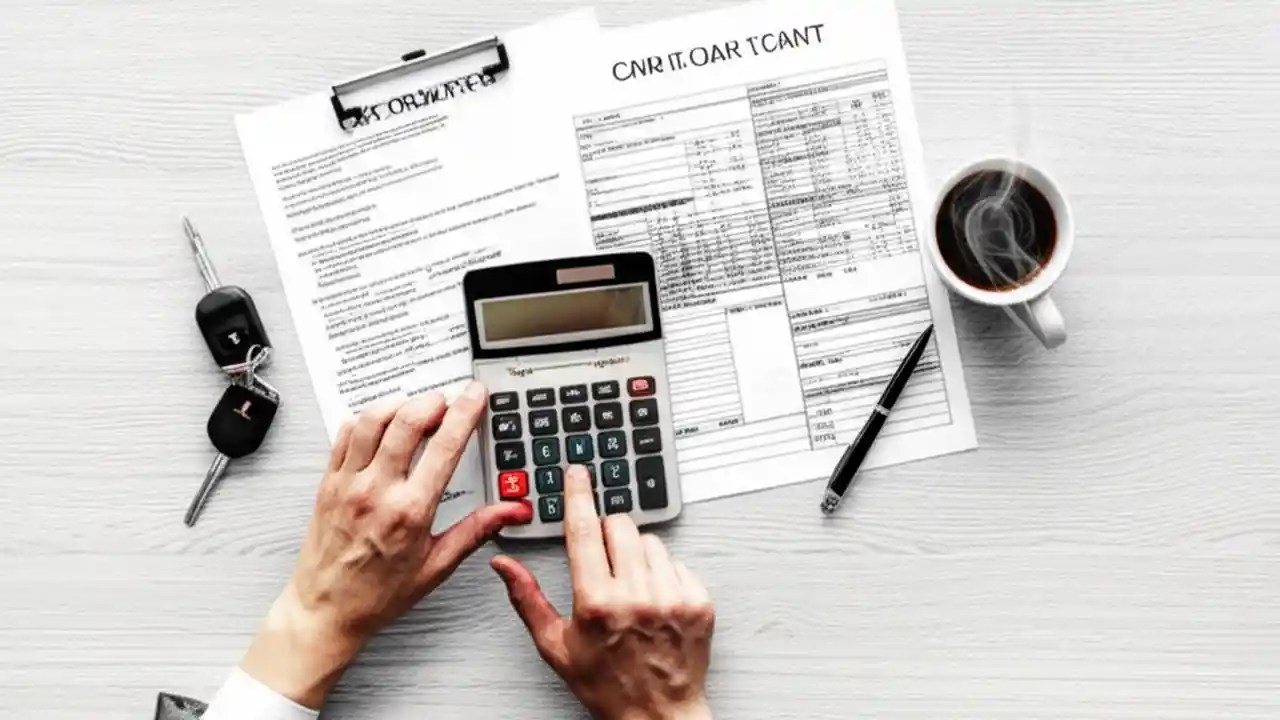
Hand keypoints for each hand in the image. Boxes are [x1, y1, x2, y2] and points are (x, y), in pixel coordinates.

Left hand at [242, 383, 532, 707]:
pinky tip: (379, 424)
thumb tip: (512, 511)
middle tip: (447, 399)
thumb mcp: (437, 565)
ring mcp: (348, 484)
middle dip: (432, 400)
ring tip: (415, 406)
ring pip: (371, 420)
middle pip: (406, 422)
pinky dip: (364, 419)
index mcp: (411, 511)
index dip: (464, 412)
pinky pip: (344, 435)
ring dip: (398, 404)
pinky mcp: (327, 483)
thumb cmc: (377, 594)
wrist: (325, 610)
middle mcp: (377, 492)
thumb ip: (477, 530)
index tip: (474, 395)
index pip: (444, 446)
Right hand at [492, 466, 714, 719]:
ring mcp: (671, 598)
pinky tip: (654, 597)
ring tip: (630, 585)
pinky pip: (678, 561)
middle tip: (603, 557)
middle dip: (607, 532)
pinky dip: (664, 571)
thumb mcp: (555, 646)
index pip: (584, 530)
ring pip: (650, 541)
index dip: (578, 494)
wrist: (658, 716)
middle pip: (620, 526)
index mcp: (596, 603)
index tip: (578, 473)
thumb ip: (527, 598)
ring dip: (637, 552)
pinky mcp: (698, 602)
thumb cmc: (607, 686)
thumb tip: (504, 564)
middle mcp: (636, 596)